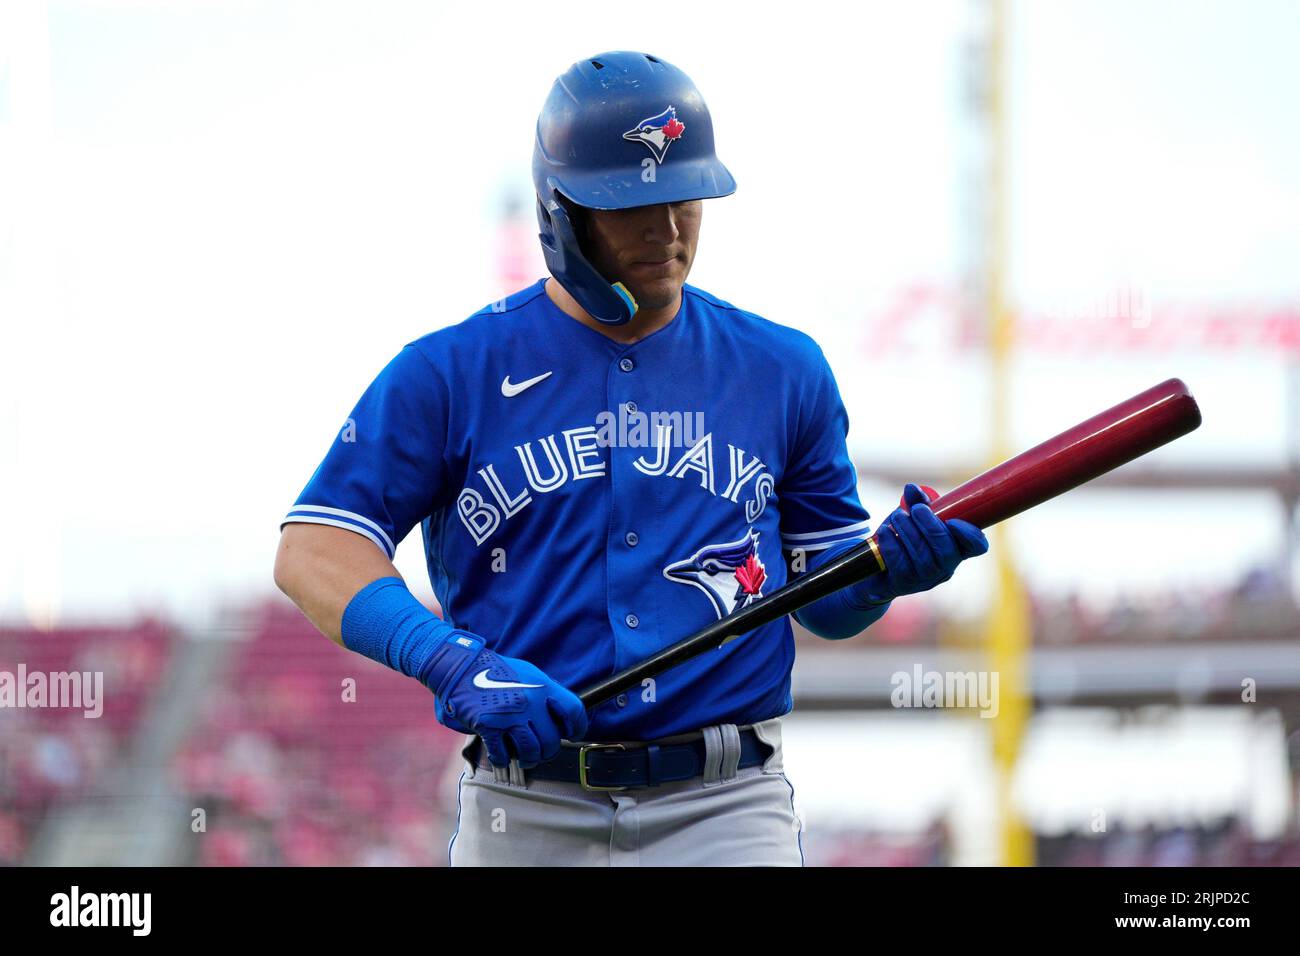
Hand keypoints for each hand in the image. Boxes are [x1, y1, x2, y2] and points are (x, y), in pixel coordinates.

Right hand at [427, 641, 587, 767]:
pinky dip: (502, 760)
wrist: (460, 667)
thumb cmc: (495, 671)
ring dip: (528, 760)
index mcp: (542, 686)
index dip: (578, 727)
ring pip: (531, 752)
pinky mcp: (488, 726)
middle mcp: (530, 701)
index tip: (573, 735)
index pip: (574, 711)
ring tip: (524, 758)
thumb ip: (544, 694)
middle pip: (552, 740)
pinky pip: (502, 755)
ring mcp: (509, 715)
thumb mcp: (527, 673)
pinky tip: (501, 756)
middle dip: (548, 751)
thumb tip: (560, 716)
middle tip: (541, 752)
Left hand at [851, 483, 988, 605]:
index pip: (977, 546)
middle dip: (931, 527)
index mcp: (955, 548)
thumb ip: (916, 502)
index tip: (952, 521)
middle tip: (916, 509)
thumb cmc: (902, 538)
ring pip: (923, 558)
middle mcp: (944, 567)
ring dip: (909, 531)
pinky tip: (885, 532)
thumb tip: (912, 489)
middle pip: (947, 552)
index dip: (970, 535)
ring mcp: (923, 579)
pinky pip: (900, 564)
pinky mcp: (902, 583)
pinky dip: (892, 544)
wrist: (875, 566)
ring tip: (898, 517)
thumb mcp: (911, 518)